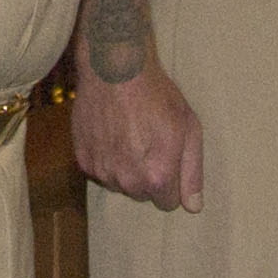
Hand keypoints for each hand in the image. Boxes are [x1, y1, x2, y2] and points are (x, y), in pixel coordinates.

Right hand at [78, 64, 206, 211]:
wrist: (115, 71)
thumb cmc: (158, 96)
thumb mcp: (189, 129)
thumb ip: (192, 172)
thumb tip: (193, 207)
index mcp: (157, 177)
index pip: (167, 203)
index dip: (171, 181)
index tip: (168, 157)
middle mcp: (127, 181)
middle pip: (143, 195)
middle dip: (148, 176)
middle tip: (149, 141)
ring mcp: (102, 172)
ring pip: (120, 184)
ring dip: (125, 169)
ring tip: (129, 135)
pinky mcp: (83, 160)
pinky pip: (100, 172)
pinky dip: (106, 159)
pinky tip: (111, 134)